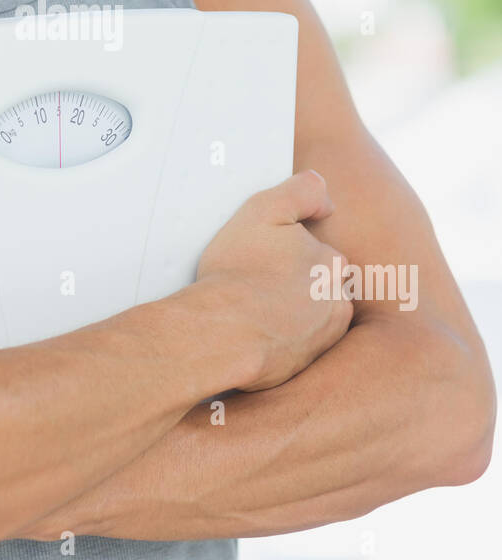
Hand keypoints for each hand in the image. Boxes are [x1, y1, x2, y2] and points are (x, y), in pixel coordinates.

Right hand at [188, 169, 353, 391]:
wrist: (221, 336)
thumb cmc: (238, 273)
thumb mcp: (264, 210)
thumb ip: (303, 191)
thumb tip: (328, 202)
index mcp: (333, 264)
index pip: (316, 253)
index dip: (287, 255)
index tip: (261, 261)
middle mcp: (339, 302)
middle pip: (316, 287)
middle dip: (294, 287)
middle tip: (255, 288)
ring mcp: (325, 338)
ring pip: (309, 318)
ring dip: (289, 315)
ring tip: (251, 313)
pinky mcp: (308, 367)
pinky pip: (298, 349)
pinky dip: (282, 342)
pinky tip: (254, 336)